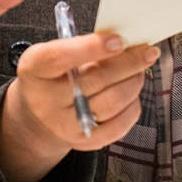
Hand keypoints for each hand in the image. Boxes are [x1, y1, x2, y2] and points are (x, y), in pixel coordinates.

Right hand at [0, 33, 158, 181]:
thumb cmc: (54, 74)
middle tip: (147, 52)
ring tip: (139, 70)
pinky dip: (132, 105)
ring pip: (112, 102)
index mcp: (34, 69)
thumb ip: (83, 46)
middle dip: (128, 63)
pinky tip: (131, 92)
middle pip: (95, 80)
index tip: (119, 40)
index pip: (60, 58)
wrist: (40, 113)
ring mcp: (64, 125)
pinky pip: (119, 124)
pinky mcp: (84, 141)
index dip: (91, 47)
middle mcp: (45, 100)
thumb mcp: (54, 52)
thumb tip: (125, 43)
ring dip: (133, 82)